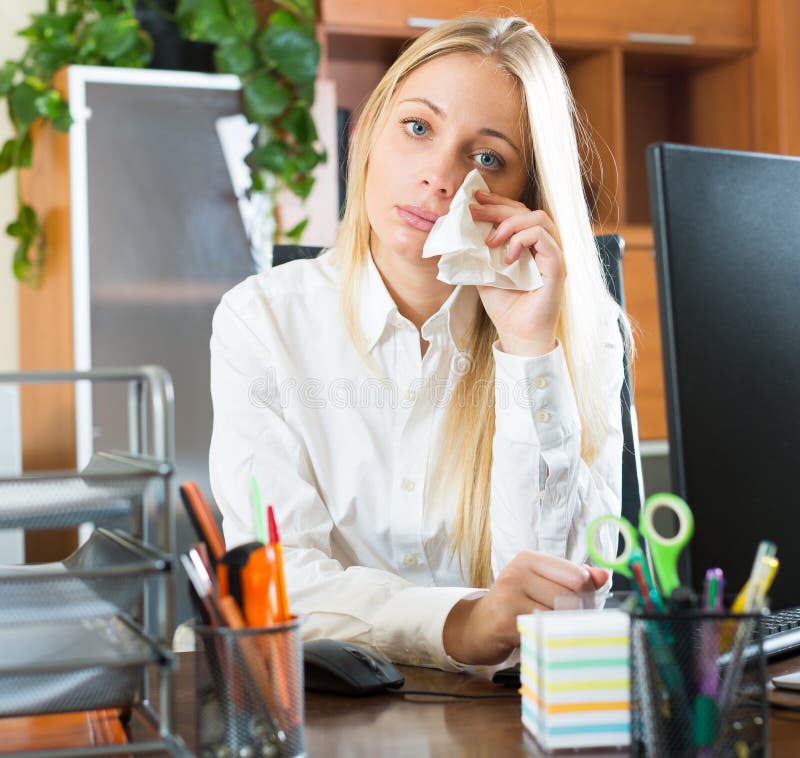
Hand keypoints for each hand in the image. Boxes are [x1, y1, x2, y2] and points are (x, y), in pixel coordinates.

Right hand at [442, 551, 608, 664]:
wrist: (476, 627)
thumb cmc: (514, 605)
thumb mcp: (540, 584)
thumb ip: (572, 578)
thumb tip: (604, 575)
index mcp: (529, 559)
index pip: (578, 576)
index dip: (587, 596)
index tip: (580, 607)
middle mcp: (517, 572)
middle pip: (572, 597)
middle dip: (577, 615)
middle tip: (566, 624)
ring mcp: (509, 596)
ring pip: (560, 616)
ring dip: (563, 629)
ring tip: (552, 630)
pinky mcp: (505, 621)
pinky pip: (544, 632)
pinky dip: (548, 639)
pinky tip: (538, 637)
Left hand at [470, 191, 565, 356]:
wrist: (517, 335)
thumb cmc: (505, 307)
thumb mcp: (484, 274)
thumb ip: (479, 253)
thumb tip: (460, 234)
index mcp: (528, 245)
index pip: (517, 212)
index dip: (497, 201)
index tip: (474, 199)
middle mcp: (544, 246)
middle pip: (525, 210)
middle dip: (496, 207)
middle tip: (473, 212)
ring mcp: (553, 254)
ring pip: (538, 218)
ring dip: (510, 223)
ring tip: (490, 241)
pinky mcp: (557, 265)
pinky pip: (543, 237)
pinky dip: (521, 241)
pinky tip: (507, 257)